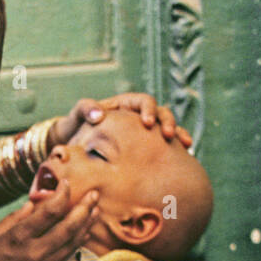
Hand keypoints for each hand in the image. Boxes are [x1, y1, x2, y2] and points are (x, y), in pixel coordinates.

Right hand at [0, 178, 99, 260]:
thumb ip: (17, 217)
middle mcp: (33, 253)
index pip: (49, 212)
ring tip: (96, 210)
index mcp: (17, 237)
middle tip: (94, 194)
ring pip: (71, 243)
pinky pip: (65, 256)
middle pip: (67, 228)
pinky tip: (84, 232)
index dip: (61, 195)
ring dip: (86, 225)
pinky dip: (76, 242)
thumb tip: (36, 203)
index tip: (66, 183)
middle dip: (84, 209)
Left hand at [52, 94, 191, 149]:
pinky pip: (164, 148)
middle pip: (161, 114)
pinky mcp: (147, 148)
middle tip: (168, 136)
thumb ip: (85, 109)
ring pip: (167, 130)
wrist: (74, 148)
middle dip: (167, 122)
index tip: (147, 123)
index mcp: (126, 105)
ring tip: (186, 146)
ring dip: (178, 135)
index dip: (148, 110)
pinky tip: (185, 159)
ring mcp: (144, 133)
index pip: (144, 101)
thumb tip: (99, 114)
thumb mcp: (77, 115)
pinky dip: (175, 152)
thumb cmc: (75, 127)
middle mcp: (138, 117)